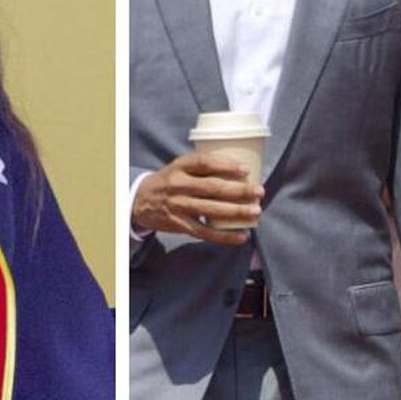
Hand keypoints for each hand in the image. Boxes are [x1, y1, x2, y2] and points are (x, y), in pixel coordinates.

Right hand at [132, 152, 262, 245]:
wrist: (141, 201)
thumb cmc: (170, 180)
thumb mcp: (179, 167)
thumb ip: (202, 167)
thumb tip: (240, 170)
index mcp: (180, 166)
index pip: (204, 163)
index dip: (226, 165)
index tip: (245, 170)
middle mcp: (178, 185)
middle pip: (213, 187)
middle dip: (239, 190)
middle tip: (259, 192)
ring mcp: (179, 206)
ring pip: (212, 210)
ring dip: (236, 211)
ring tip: (255, 212)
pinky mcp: (179, 224)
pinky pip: (205, 232)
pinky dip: (225, 236)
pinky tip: (241, 236)